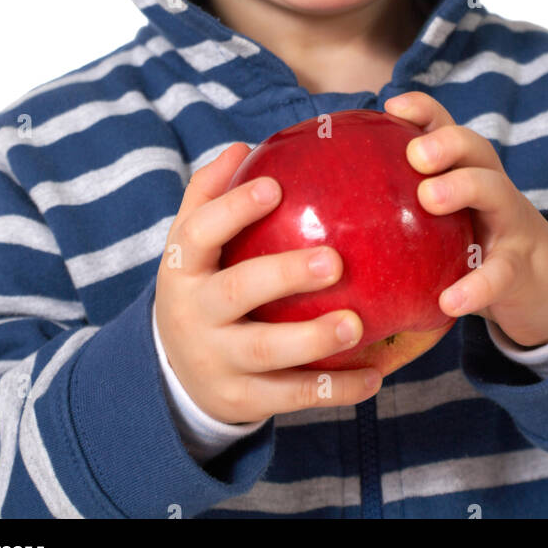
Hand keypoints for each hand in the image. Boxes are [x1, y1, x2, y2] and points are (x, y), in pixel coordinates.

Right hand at [154, 143, 382, 424]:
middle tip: (334, 261)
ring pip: (265, 352)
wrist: (174, 372)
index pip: (200, 231)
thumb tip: (241, 148)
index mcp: (183, 266)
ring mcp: (217, 360)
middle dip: (283, 275)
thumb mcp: (192, 243)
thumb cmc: (202, 284)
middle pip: (234, 293)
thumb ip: (210, 194)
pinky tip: (374, 376)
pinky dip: (335, 390)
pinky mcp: (242, 400)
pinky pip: (291, 396)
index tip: (276, 187)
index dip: (234, 208)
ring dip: (313, 340)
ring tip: (358, 325)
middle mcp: (194, 313)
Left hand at [384, 92, 547, 347]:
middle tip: (414, 156)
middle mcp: (489, 182)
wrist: (535, 280)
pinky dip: (475, 286)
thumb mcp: (437, 213)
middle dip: (445, 142)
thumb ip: (392, 200)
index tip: (391, 107)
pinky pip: (499, 273)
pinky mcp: (518, 266)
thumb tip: (313, 202)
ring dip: (462, 187)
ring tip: (429, 199)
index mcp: (462, 166)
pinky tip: (448, 301)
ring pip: (494, 191)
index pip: (444, 124)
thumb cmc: (466, 237)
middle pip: (474, 146)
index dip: (422, 110)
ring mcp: (508, 221)